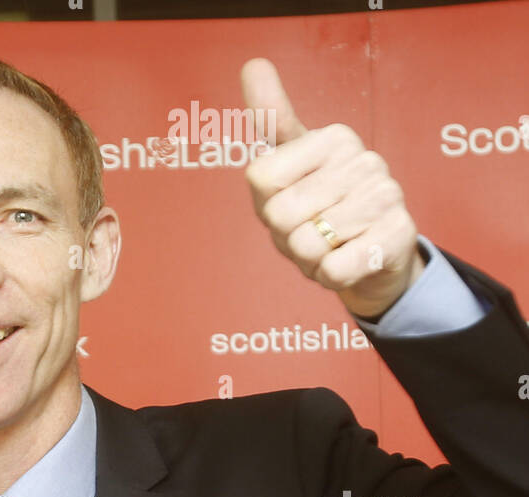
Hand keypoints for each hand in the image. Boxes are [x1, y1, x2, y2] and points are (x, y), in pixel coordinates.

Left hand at [242, 57, 424, 318]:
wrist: (369, 258)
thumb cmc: (319, 210)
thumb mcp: (287, 167)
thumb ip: (270, 120)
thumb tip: (253, 65)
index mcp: (334, 137)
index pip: (259, 178)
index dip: (265, 205)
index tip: (291, 203)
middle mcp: (365, 159)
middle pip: (279, 215)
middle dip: (287, 237)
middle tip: (312, 231)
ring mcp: (386, 195)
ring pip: (306, 244)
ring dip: (310, 259)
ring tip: (332, 245)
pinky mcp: (398, 235)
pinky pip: (334, 268)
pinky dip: (330, 275)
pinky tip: (348, 261)